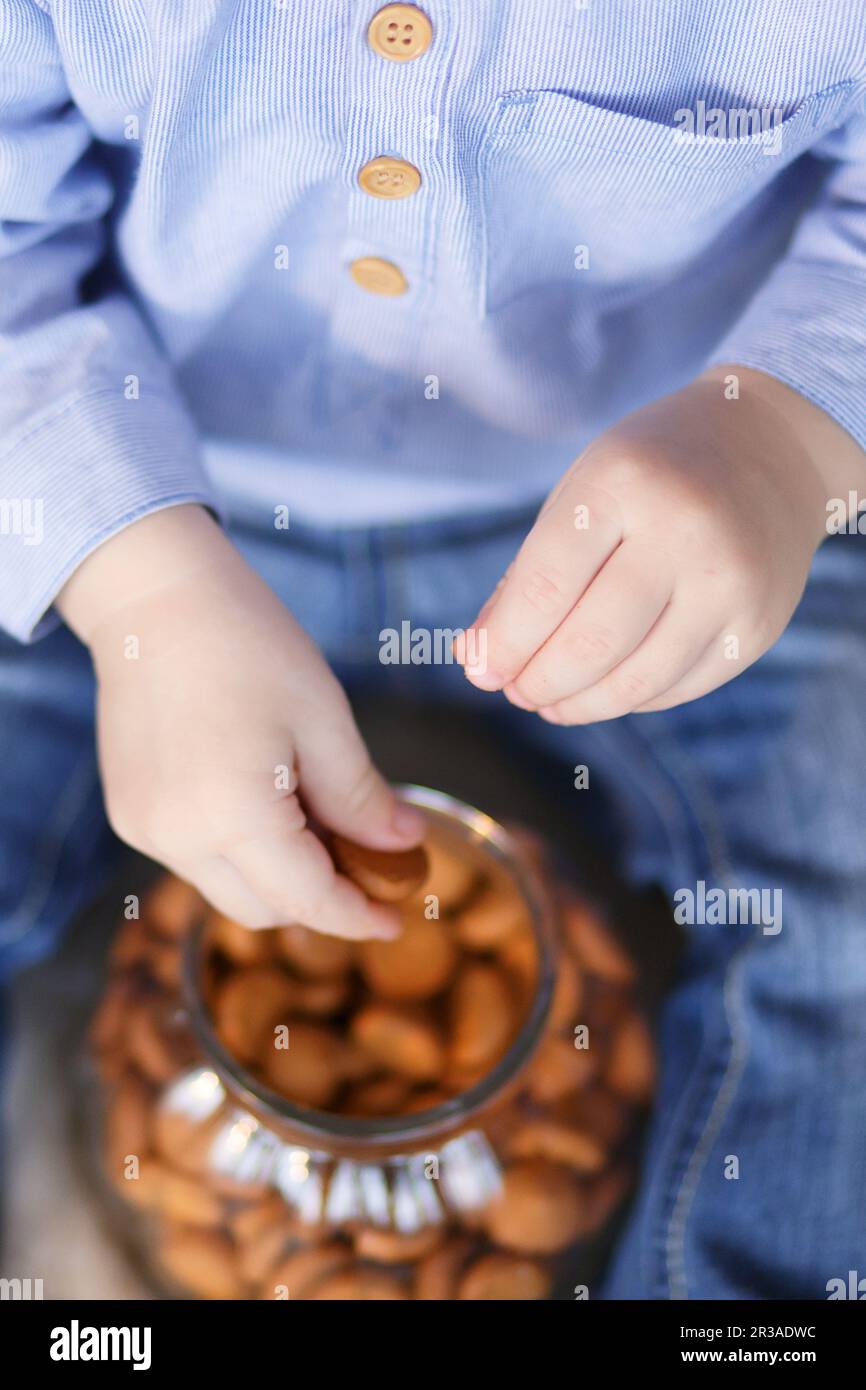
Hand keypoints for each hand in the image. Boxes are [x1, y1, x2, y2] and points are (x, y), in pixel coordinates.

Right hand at [58, 506, 423, 935]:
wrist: (154, 597)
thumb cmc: (248, 643)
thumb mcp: (322, 719)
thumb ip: (361, 796)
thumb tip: (403, 844)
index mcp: (233, 816)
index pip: (308, 899)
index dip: (357, 916)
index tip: (396, 918)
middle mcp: (178, 838)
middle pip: (264, 911)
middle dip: (320, 900)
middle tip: (367, 861)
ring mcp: (145, 829)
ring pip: (228, 889)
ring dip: (278, 877)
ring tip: (318, 821)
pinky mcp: (129, 813)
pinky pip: (196, 860)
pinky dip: (239, 852)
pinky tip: (268, 803)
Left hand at [456, 367, 863, 722]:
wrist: (769, 448)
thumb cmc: (649, 473)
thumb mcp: (579, 494)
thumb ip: (526, 576)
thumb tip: (478, 660)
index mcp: (624, 483)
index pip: (546, 589)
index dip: (505, 645)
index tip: (481, 671)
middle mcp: (685, 532)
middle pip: (592, 643)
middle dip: (539, 682)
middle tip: (517, 692)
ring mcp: (731, 583)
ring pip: (637, 681)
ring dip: (580, 705)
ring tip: (551, 703)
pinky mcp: (758, 626)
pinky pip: (678, 687)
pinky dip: (630, 699)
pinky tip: (604, 690)